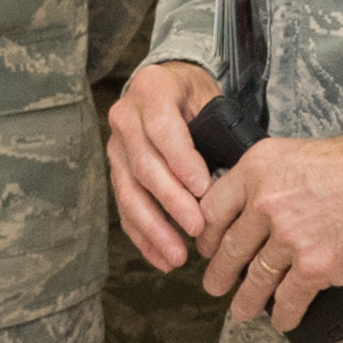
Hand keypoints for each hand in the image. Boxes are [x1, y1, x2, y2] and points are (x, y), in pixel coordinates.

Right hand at [107, 62, 226, 270]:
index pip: (162, 128)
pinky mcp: (116, 170)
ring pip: (129, 191)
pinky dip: (143, 236)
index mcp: (152, 90)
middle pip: (144, 165)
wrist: (167, 85)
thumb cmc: (195, 96)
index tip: (204, 189)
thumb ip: (216, 132)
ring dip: (154, 227)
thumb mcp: (210, 98)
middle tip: (196, 228)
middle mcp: (126, 117)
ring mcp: (116, 145)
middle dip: (171, 201)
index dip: (181, 161)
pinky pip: (125, 207)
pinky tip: (162, 257)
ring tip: (177, 256)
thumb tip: (227, 181)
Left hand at [196, 126, 342, 334]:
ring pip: (256, 278)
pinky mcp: (314, 266)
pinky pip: (289, 298)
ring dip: (247, 299)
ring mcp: (288, 237)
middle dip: (219, 272)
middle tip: (214, 283)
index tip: (207, 246)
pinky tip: (283, 320)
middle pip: (229, 247)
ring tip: (241, 310)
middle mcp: (266, 202)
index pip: (212, 208)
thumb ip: (269, 177)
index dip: (207, 234)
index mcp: (257, 169)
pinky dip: (284, 314)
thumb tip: (251, 203)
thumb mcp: (297, 153)